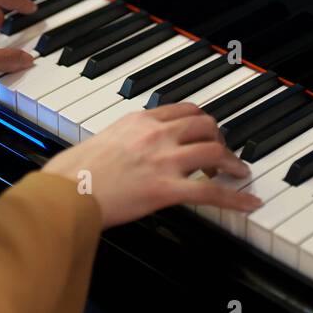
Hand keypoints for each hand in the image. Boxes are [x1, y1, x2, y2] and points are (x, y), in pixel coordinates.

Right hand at [42, 103, 261, 226]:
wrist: (64, 192)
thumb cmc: (72, 172)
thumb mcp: (101, 141)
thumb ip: (124, 139)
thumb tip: (132, 149)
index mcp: (139, 121)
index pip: (184, 110)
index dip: (203, 122)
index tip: (209, 131)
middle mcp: (155, 134)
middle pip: (205, 125)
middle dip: (220, 138)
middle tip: (223, 154)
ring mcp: (163, 160)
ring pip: (214, 151)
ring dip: (232, 163)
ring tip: (239, 173)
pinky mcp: (166, 189)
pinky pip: (211, 191)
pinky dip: (236, 197)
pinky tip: (249, 202)